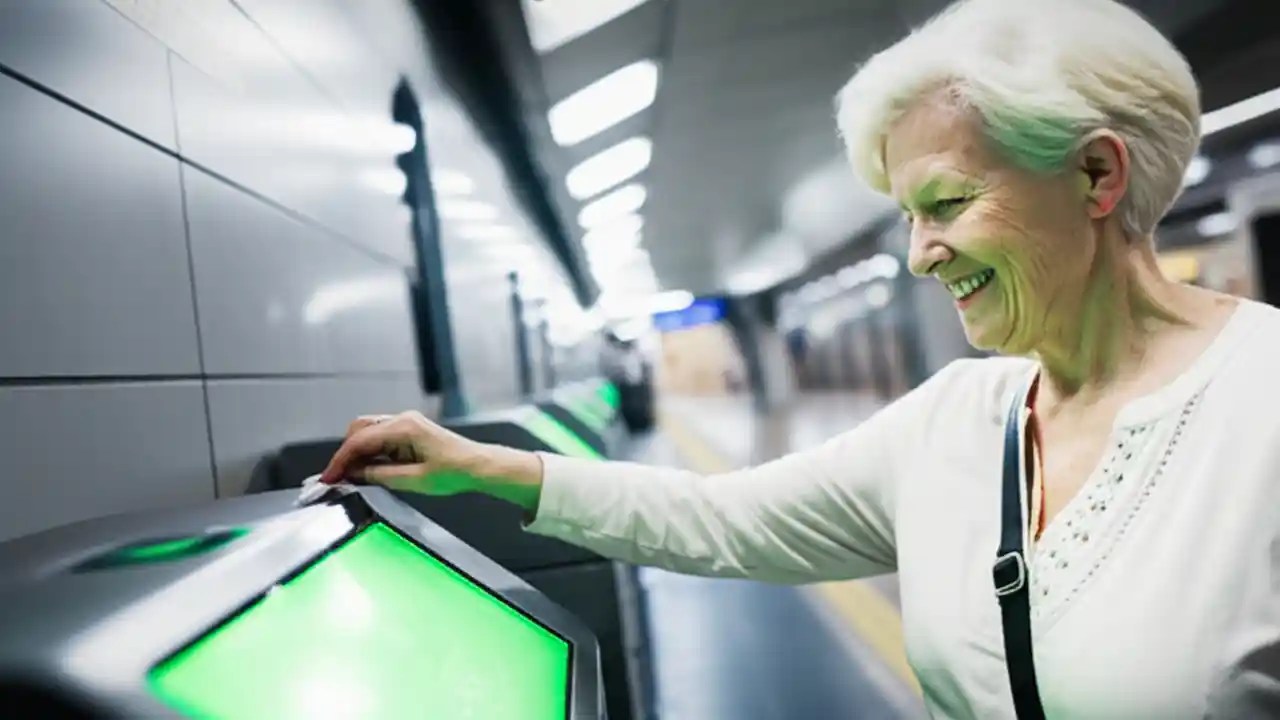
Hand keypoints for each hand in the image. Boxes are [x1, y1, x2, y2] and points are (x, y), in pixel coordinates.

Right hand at [320, 411, 543, 509]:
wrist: (478, 466)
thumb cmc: (454, 472)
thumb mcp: (413, 481)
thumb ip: (379, 476)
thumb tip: (354, 475)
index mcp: (403, 428)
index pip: (360, 441)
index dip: (340, 461)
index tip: (328, 478)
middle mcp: (402, 420)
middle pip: (359, 430)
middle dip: (345, 453)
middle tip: (337, 478)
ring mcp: (405, 423)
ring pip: (368, 432)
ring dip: (357, 453)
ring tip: (350, 477)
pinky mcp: (408, 432)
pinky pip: (380, 438)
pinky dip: (369, 452)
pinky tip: (367, 470)